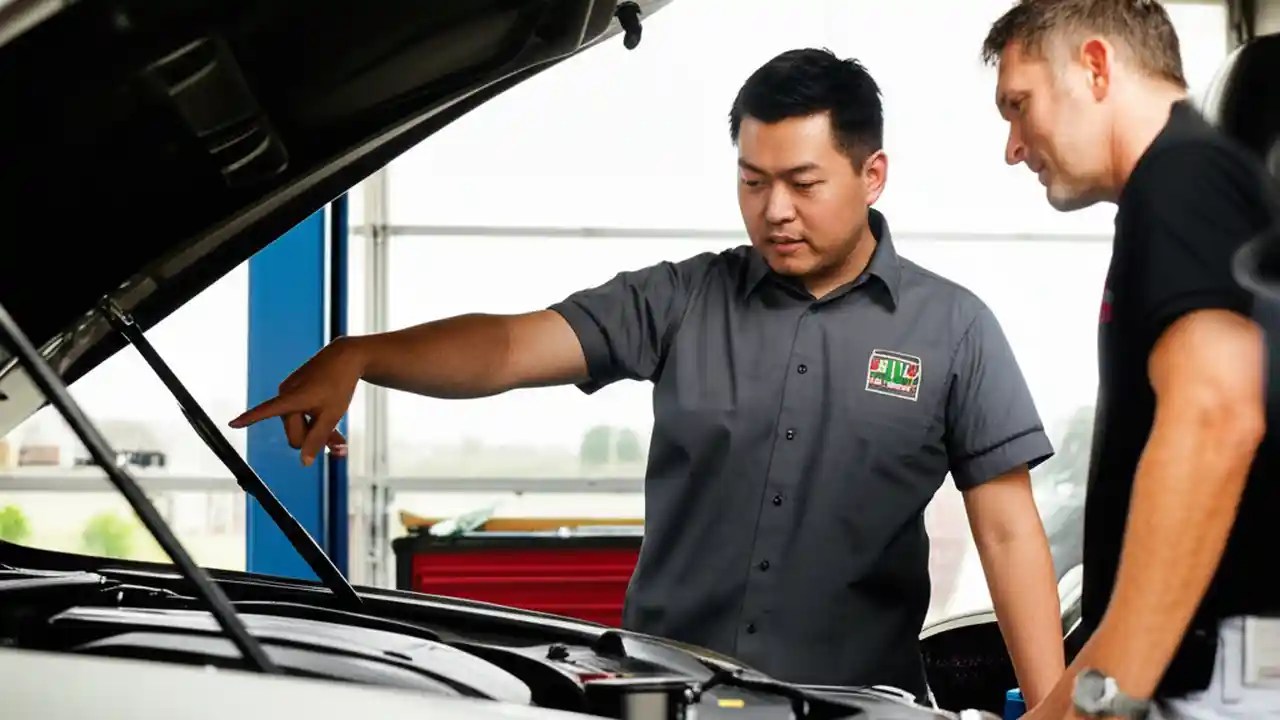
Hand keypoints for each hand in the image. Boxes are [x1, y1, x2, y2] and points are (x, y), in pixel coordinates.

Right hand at [228, 336, 365, 464]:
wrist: (345, 358)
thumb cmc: (339, 385)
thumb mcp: (332, 415)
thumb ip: (317, 439)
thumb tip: (304, 463)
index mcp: (291, 398)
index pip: (265, 411)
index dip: (248, 419)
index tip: (231, 424)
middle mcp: (285, 393)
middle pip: (293, 434)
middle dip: (312, 439)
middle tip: (337, 442)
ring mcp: (289, 391)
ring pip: (297, 425)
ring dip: (315, 432)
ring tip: (338, 437)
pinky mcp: (295, 389)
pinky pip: (300, 413)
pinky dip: (313, 421)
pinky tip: (331, 424)